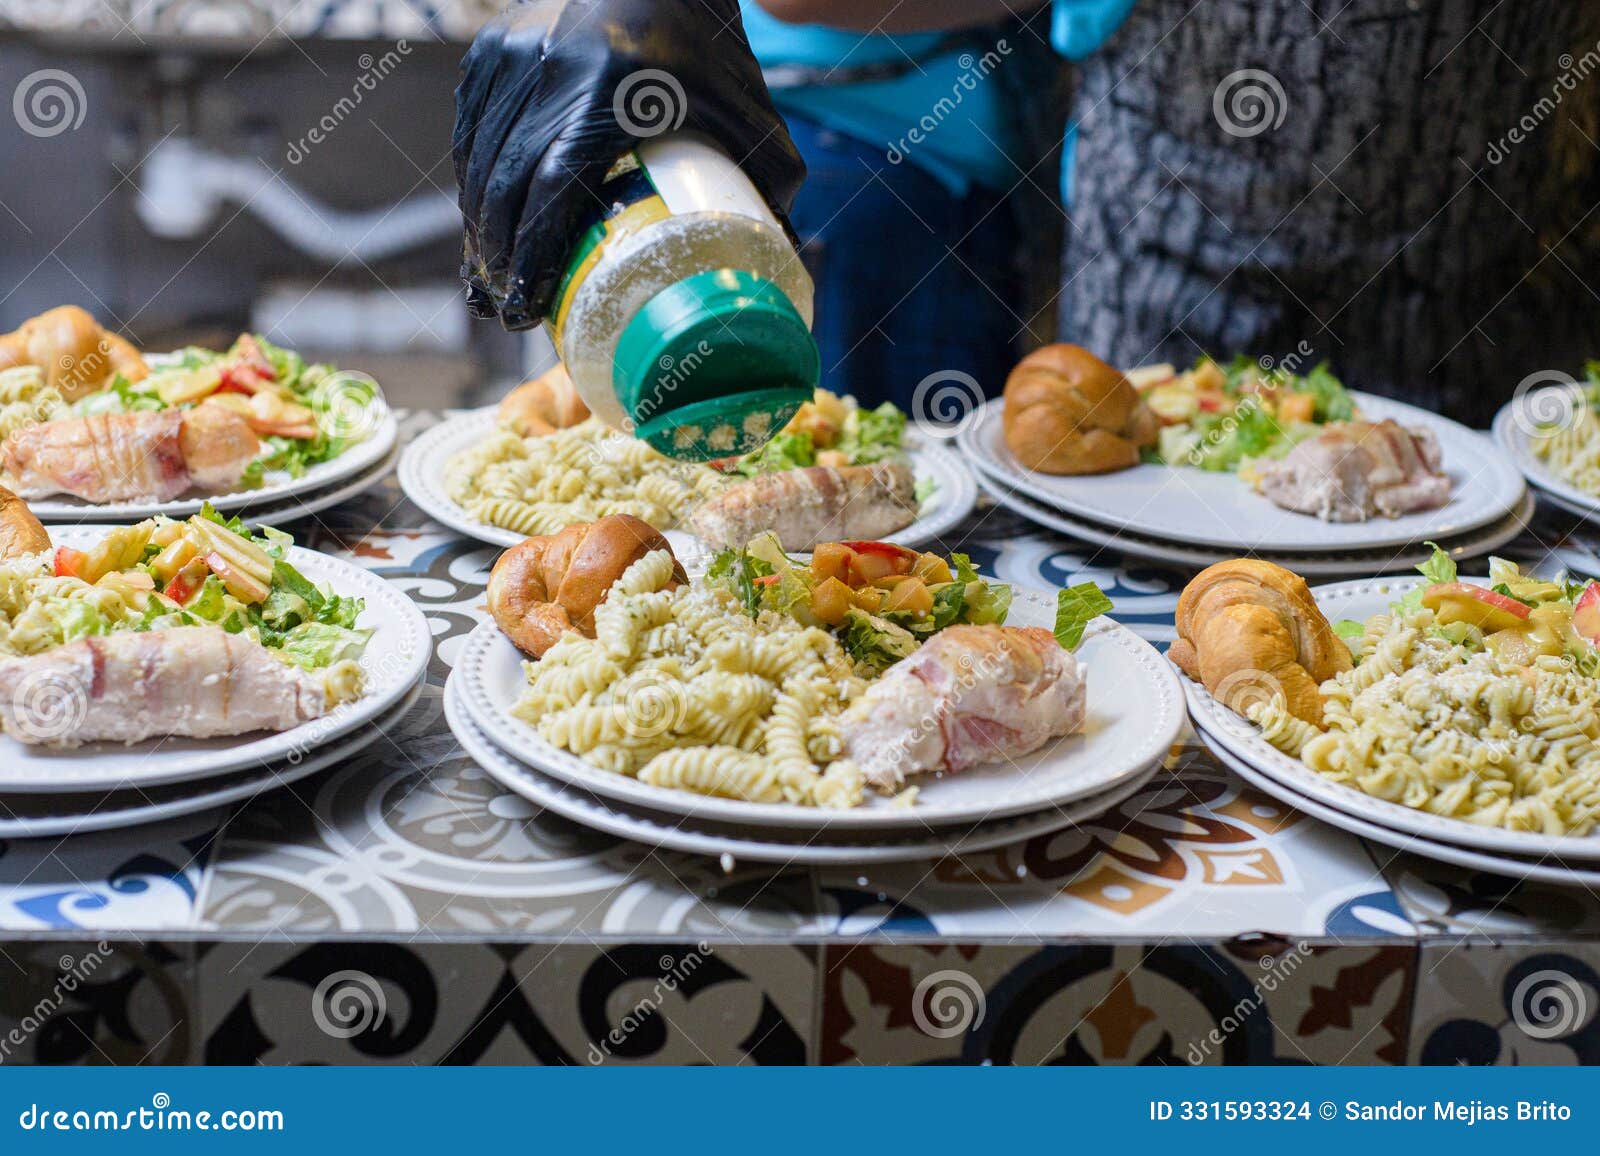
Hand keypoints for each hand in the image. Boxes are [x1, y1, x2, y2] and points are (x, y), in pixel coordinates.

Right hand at [453, 0, 804, 329]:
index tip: (525, 306)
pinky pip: (471, 130)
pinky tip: (484, 222)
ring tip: (491, 278)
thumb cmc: (712, 43)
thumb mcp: (750, 111)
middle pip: (503, 186)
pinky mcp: (492, 46)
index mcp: (608, 89)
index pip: (552, 190)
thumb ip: (775, 180)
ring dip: (478, 226)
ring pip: (478, 161)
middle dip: (497, 259)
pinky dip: (473, 180)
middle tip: (509, 309)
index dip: (531, 257)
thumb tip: (788, 257)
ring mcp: (512, 53)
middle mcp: (548, 67)